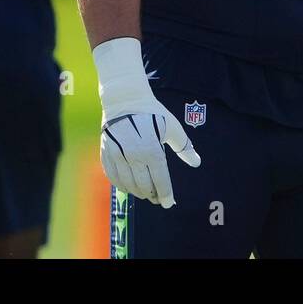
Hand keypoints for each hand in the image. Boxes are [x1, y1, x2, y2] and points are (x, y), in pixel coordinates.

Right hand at [93, 37, 200, 206]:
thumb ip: (184, 146)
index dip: (165, 194)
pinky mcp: (106, 154)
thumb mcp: (172, 127)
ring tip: (146, 193)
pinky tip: (129, 186)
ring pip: (128, 185)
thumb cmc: (153, 113)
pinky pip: (113, 177)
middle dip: (153, 195)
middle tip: (158, 197)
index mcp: (152, 149)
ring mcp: (118, 156)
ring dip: (138, 192)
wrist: (124, 100)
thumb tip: (196, 162)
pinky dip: (122, 185)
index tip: (168, 203)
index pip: (160, 180)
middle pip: (144, 186)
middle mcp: (134, 155)